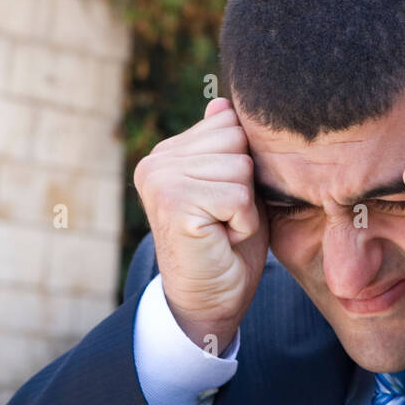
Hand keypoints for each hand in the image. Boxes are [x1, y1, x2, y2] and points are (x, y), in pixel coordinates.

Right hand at [133, 97, 268, 351]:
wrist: (212, 301)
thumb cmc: (228, 244)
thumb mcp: (234, 186)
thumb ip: (227, 147)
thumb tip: (221, 103)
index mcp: (169, 152)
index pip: (230, 123)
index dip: (244, 164)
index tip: (225, 199)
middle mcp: (157, 161)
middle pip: (238, 141)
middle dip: (247, 183)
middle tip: (225, 216)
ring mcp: (161, 180)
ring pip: (241, 168)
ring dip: (245, 205)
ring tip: (223, 227)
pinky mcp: (174, 204)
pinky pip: (238, 196)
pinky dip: (243, 222)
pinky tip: (222, 238)